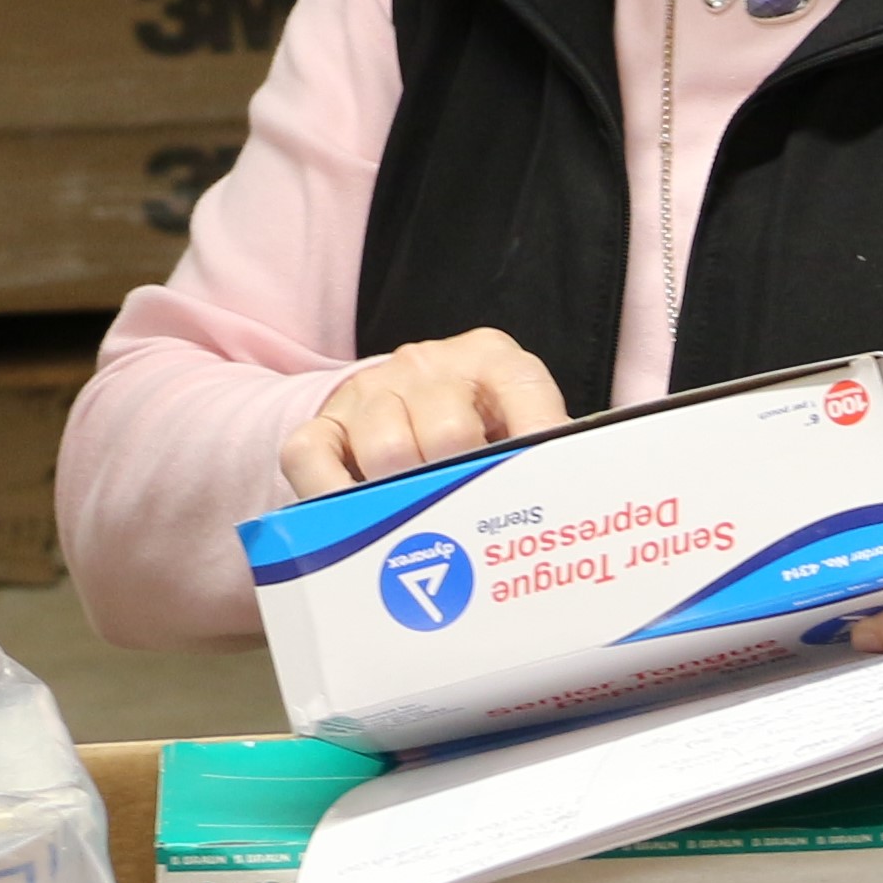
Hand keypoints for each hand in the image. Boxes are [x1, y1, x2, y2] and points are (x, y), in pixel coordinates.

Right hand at [281, 328, 568, 497]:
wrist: (403, 399)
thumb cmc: (476, 427)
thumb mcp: (517, 423)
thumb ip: (542, 451)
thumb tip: (572, 491)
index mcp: (491, 359)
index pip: (524, 392)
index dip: (537, 439)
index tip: (545, 486)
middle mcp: (428, 365)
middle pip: (448, 432)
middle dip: (462, 483)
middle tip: (472, 516)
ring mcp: (371, 391)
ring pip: (386, 450)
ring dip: (404, 495)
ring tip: (422, 518)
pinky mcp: (323, 423)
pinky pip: (311, 456)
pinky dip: (330, 494)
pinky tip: (357, 522)